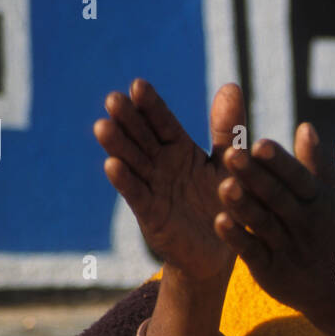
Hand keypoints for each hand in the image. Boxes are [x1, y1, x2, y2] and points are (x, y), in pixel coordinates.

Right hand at [94, 78, 246, 285]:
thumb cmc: (224, 202)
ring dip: (117, 145)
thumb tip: (231, 85)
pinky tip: (112, 165)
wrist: (220, 250)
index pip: (162, 122)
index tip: (137, 84)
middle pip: (141, 137)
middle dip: (128, 119)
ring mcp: (153, 188)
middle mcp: (161, 164)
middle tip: (113, 99)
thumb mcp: (229, 162)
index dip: (150, 105)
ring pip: (132, 162)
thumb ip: (228, 128)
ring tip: (103, 126)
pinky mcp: (151, 214)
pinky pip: (137, 195)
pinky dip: (125, 180)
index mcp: (179, 148)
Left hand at [214, 122, 334, 335]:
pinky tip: (219, 221)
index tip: (260, 143)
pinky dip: (237, 238)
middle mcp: (305, 224)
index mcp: (320, 201)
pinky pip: (252, 253)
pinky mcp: (272, 272)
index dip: (280, 162)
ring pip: (262, 223)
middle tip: (231, 154)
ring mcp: (288, 249)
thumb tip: (304, 127)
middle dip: (254, 176)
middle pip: (276, 197)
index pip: (299, 178)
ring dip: (243, 205)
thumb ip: (318, 164)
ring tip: (223, 185)